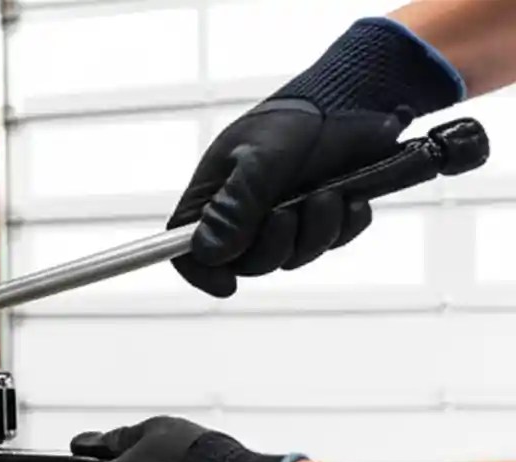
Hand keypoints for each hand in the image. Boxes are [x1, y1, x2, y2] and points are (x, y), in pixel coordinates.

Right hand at [170, 18, 463, 296]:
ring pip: (294, 257)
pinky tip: (349, 195)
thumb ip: (236, 206)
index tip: (228, 286)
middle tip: (289, 213)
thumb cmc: (294, 121)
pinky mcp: (322, 217)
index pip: (187, 246)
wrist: (353, 98)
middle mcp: (244, 213)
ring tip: (328, 193)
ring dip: (316, 231)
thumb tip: (209, 252)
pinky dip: (344, 223)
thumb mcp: (260, 159)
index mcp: (213, 196)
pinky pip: (333, 242)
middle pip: (246, 263)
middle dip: (275, 245)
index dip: (201, 271)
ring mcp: (284, 218)